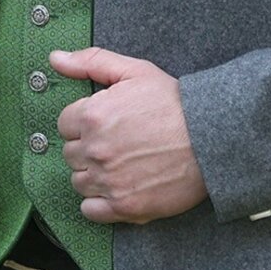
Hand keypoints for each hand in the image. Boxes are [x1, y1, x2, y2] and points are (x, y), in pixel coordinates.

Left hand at [50, 46, 207, 223]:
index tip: (103, 125)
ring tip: (119, 166)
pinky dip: (98, 204)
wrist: (214, 139)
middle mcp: (95, 150)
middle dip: (87, 148)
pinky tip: (116, 190)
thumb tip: (55, 58)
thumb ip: (90, 62)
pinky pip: (91, 211)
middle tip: (115, 144)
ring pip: (79, 182)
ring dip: (92, 176)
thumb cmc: (175, 103)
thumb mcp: (134, 71)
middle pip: (70, 154)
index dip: (83, 124)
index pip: (64, 125)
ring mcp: (109, 181)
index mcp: (92, 116)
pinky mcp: (126, 206)